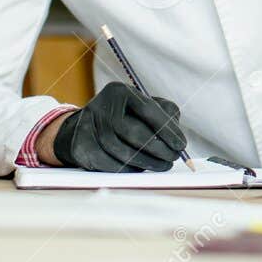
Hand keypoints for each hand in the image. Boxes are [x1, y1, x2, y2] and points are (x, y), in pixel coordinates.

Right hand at [51, 83, 186, 171]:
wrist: (85, 127)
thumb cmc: (124, 117)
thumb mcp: (144, 107)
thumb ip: (165, 114)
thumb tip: (176, 133)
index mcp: (120, 91)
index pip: (147, 109)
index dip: (167, 129)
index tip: (181, 145)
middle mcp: (102, 105)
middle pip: (132, 131)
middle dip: (157, 148)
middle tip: (172, 158)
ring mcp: (88, 126)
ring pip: (120, 150)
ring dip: (145, 162)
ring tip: (161, 165)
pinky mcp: (80, 146)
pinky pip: (107, 163)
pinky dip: (128, 169)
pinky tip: (140, 168)